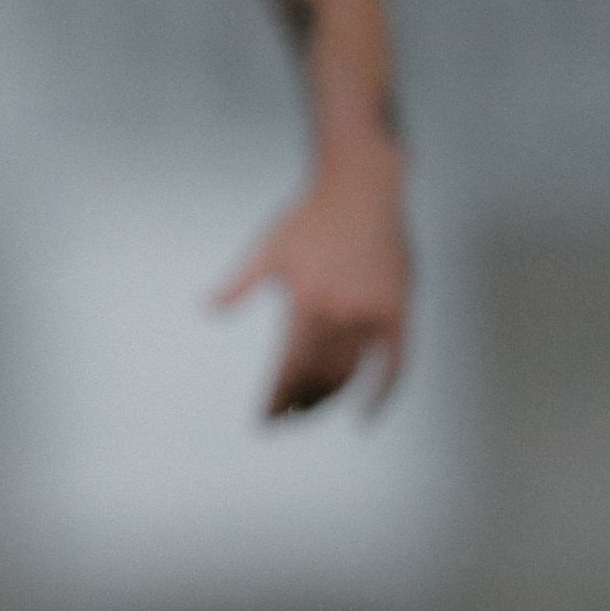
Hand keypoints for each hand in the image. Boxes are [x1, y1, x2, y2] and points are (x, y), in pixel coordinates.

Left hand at [217, 160, 410, 416]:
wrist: (363, 189)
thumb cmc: (311, 217)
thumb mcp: (268, 248)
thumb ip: (240, 283)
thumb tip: (209, 308)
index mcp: (305, 303)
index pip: (288, 368)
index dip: (277, 398)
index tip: (265, 418)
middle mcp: (340, 314)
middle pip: (318, 378)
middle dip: (299, 404)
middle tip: (285, 421)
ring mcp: (373, 314)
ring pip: (351, 374)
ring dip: (329, 399)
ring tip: (310, 412)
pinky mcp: (401, 310)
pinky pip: (398, 362)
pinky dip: (384, 392)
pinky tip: (366, 414)